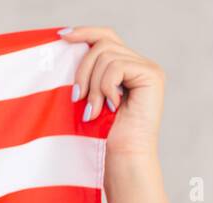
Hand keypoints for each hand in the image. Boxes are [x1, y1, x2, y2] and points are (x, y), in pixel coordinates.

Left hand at [61, 26, 169, 202]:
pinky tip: (109, 107)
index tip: (60, 37)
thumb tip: (63, 52)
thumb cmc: (97, 139)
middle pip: (102, 43)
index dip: (84, 32)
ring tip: (92, 111)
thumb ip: (84, 77)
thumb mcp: (84, 101)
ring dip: (92, 85)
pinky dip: (105, 87)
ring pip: (106, 55)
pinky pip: (116, 67)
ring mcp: (147, 68)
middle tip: (76, 98)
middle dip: (82, 70)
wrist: (120, 161)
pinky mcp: (152, 75)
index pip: (104, 37)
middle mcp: (137, 64)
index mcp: (122, 68)